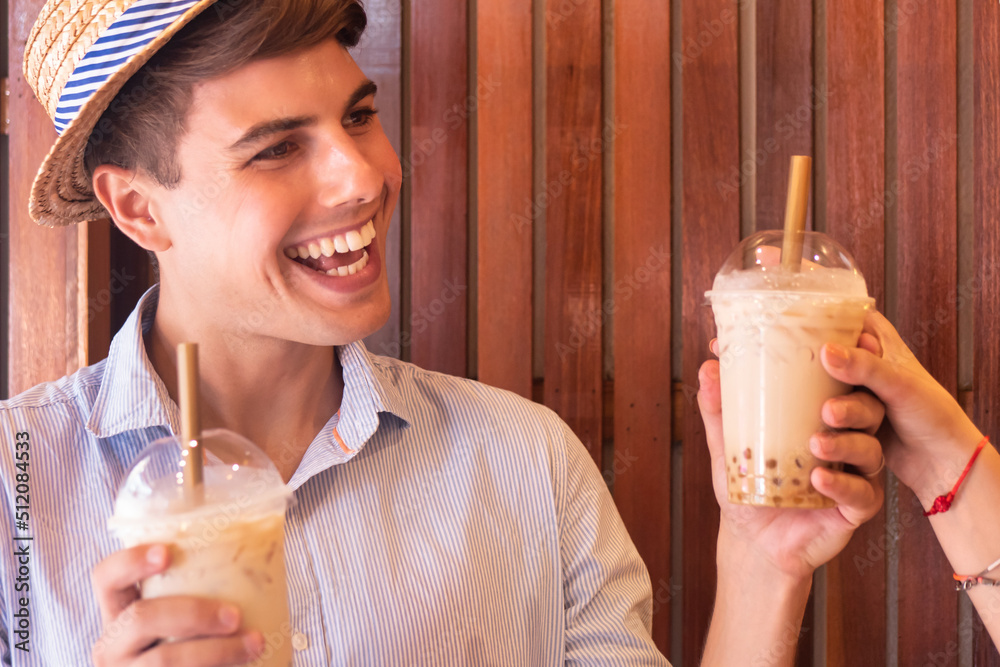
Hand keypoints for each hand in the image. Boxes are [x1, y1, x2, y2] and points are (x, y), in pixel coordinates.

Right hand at [91, 543, 263, 665]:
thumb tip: (259, 545)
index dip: (130, 562)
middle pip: (140, 618)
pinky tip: (243, 666)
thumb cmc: (201, 640)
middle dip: (193, 613)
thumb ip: (203, 588)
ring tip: (254, 643)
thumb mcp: (189, 615)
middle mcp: (113, 644)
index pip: (107, 577)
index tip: (167, 553)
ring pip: (163, 660)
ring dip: (216, 651)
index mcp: (120, 612)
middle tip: (235, 615)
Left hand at [698, 348, 884, 579]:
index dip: (845, 364)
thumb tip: (707, 366)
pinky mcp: (856, 509)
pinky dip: (842, 484)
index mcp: (824, 418)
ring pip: (869, 450)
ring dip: (846, 443)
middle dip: (853, 403)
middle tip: (826, 405)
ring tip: (816, 443)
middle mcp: (847, 441)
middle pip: (868, 411)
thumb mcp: (728, 446)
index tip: (827, 348)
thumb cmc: (749, 486)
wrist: (754, 541)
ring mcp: (855, 475)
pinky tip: (819, 478)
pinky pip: (861, 494)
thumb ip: (719, 411)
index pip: (843, 383)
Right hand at [818, 311, 983, 500]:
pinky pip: (828, 414)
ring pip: (828, 389)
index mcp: (882, 343)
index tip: (798, 326)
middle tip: (804, 377)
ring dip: (831, 404)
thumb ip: (864, 367)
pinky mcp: (850, 420)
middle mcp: (866, 366)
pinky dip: (824, 421)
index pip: (848, 317)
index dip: (825, 319)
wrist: (943, 463)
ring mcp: (856, 393)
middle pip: (829, 354)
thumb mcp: (900, 385)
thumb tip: (826, 351)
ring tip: (830, 416)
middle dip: (817, 370)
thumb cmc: (934, 415)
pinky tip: (820, 429)